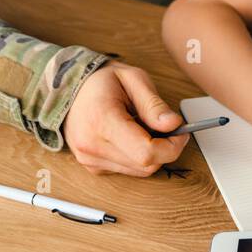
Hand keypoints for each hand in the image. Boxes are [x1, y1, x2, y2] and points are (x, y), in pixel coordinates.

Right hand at [64, 62, 188, 175]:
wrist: (69, 89)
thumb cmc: (101, 81)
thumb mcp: (133, 79)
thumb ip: (155, 105)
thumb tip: (174, 125)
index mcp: (102, 120)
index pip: (146, 152)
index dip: (172, 147)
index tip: (181, 132)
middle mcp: (92, 145)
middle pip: (146, 165)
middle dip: (165, 149)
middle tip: (166, 127)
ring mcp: (90, 159)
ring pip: (139, 171)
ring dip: (151, 154)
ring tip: (143, 128)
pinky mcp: (92, 167)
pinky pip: (127, 170)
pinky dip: (136, 157)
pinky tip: (129, 136)